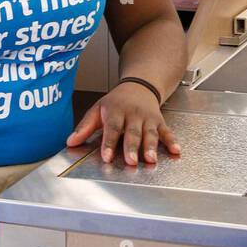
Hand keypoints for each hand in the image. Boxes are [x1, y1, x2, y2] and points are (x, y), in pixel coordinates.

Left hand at [66, 83, 181, 166]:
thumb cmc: (116, 102)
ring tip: (150, 159)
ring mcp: (148, 118)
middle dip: (131, 147)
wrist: (139, 86)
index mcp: (116, 111)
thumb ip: (85, 127)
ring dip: (151, 146)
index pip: (112, 128)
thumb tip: (70, 142)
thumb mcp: (98, 109)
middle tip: (130, 161)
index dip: (108, 143)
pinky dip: (172, 141)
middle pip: (132, 132)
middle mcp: (133, 114)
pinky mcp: (159, 122)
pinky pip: (167, 131)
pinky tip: (176, 151)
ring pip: (150, 133)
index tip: (106, 156)